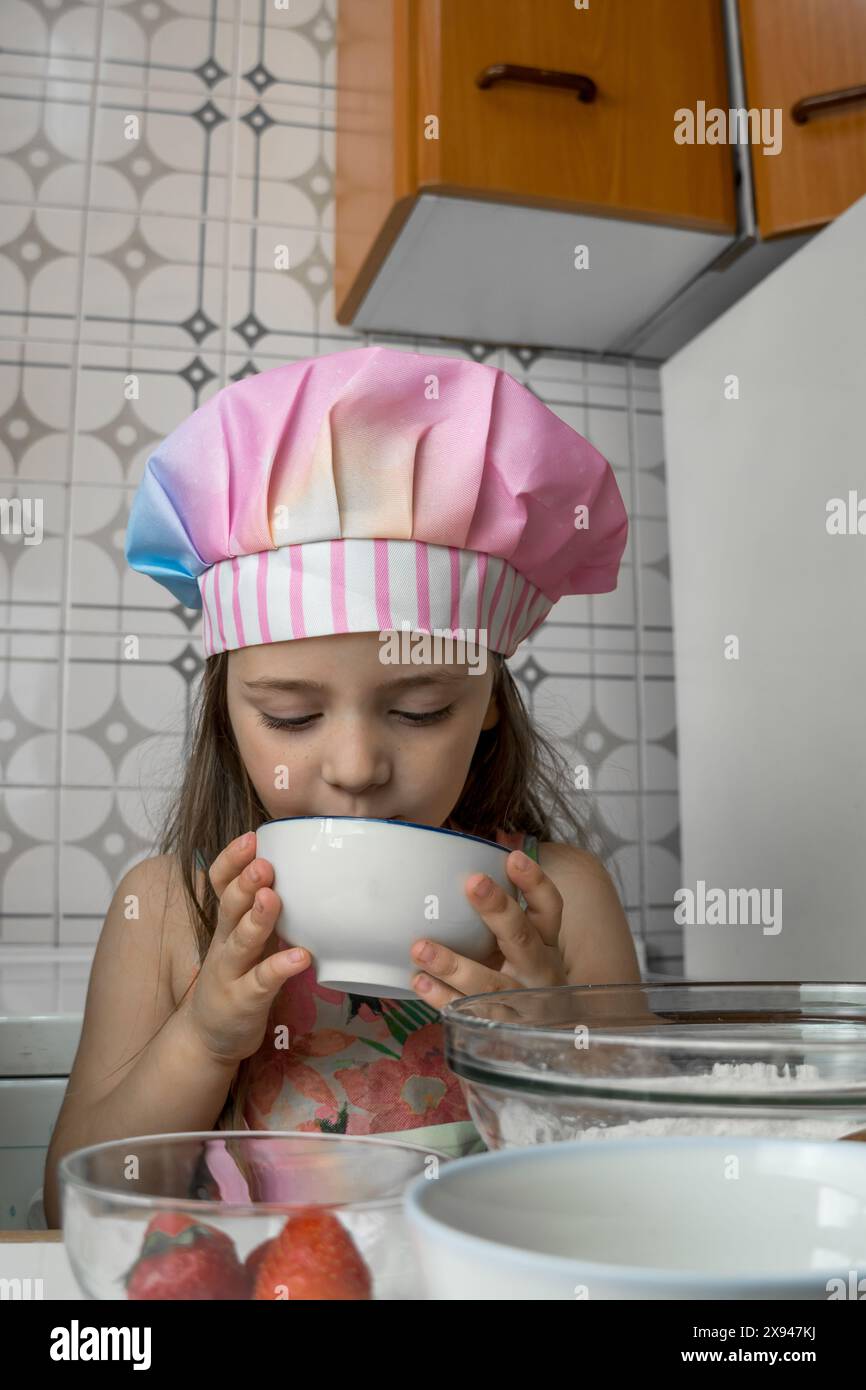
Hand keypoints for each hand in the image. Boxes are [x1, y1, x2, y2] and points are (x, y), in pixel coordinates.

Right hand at [182, 831, 310, 1067]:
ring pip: (241, 942)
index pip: (220, 884)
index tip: (251, 837)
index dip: (232, 861)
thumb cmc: (236, 977)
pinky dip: (280, 968)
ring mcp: (231, 972)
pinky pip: (262, 982)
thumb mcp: (241, 938)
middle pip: (229, 907)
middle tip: (263, 862)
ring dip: (257, 919)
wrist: (207, 1036)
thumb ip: (258, 908)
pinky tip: (301, 957)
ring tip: (272, 897)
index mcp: (226, 923)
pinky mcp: (244, 1001)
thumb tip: (293, 869)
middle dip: (244, 882)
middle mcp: (225, 942)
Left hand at [409, 850, 567, 1010]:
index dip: (535, 882)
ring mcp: (517, 1001)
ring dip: (453, 964)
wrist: (547, 1037)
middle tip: (473, 883)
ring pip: (488, 982)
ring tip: (420, 947)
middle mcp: (537, 969)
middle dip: (498, 909)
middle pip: (521, 937)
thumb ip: (503, 913)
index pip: (549, 907)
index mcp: (545, 942)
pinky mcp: (495, 1024)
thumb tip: (473, 866)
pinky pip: (466, 1011)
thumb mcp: (527, 944)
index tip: (514, 857)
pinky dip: (441, 996)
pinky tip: (419, 981)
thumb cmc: (525, 975)